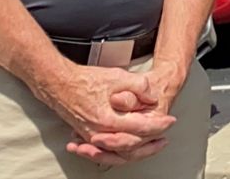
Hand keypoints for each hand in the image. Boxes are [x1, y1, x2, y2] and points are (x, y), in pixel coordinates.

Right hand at [66, 60, 189, 165]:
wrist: (58, 83)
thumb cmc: (85, 80)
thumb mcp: (118, 75)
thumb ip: (139, 86)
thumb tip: (153, 99)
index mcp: (108, 119)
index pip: (141, 128)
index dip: (159, 125)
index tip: (170, 121)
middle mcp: (99, 132)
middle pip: (131, 147)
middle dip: (151, 143)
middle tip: (165, 137)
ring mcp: (92, 136)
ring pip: (118, 154)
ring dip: (137, 152)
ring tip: (152, 146)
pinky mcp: (87, 135)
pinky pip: (106, 151)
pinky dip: (119, 153)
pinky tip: (128, 150)